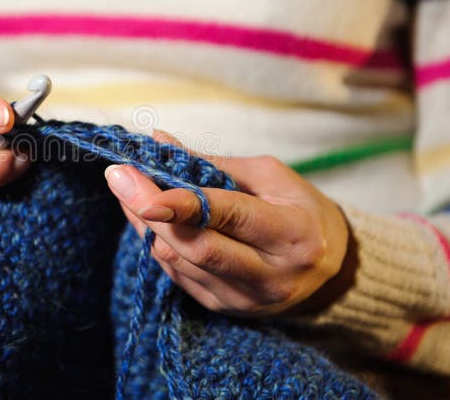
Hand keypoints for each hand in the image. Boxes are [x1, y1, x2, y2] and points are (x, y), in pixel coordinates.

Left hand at [104, 131, 349, 315]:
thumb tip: (159, 142)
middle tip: (117, 175)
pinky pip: (176, 273)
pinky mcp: (221, 308)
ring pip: (178, 260)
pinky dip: (157, 240)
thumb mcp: (271, 176)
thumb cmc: (302, 211)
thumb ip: (213, 163)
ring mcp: (243, 299)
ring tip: (127, 187)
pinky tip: (146, 215)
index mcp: (291, 235)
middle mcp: (268, 276)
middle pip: (194, 245)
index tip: (136, 179)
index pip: (227, 216)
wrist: (332, 275)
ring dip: (145, 223)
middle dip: (147, 208)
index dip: (179, 201)